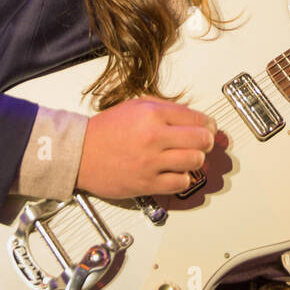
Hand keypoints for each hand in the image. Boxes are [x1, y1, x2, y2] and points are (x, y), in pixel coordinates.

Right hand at [76, 96, 220, 197]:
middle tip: (203, 142)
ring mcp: (151, 162)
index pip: (197, 117)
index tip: (209, 127)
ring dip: (196, 159)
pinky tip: (176, 171)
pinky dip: (183, 178)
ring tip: (189, 157)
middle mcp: (154, 137)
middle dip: (207, 140)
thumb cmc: (105, 130)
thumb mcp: (135, 106)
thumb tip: (192, 116)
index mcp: (152, 114)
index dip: (208, 123)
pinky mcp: (147, 183)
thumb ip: (165, 109)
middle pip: (202, 139)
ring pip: (196, 160)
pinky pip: (181, 182)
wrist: (80, 153)